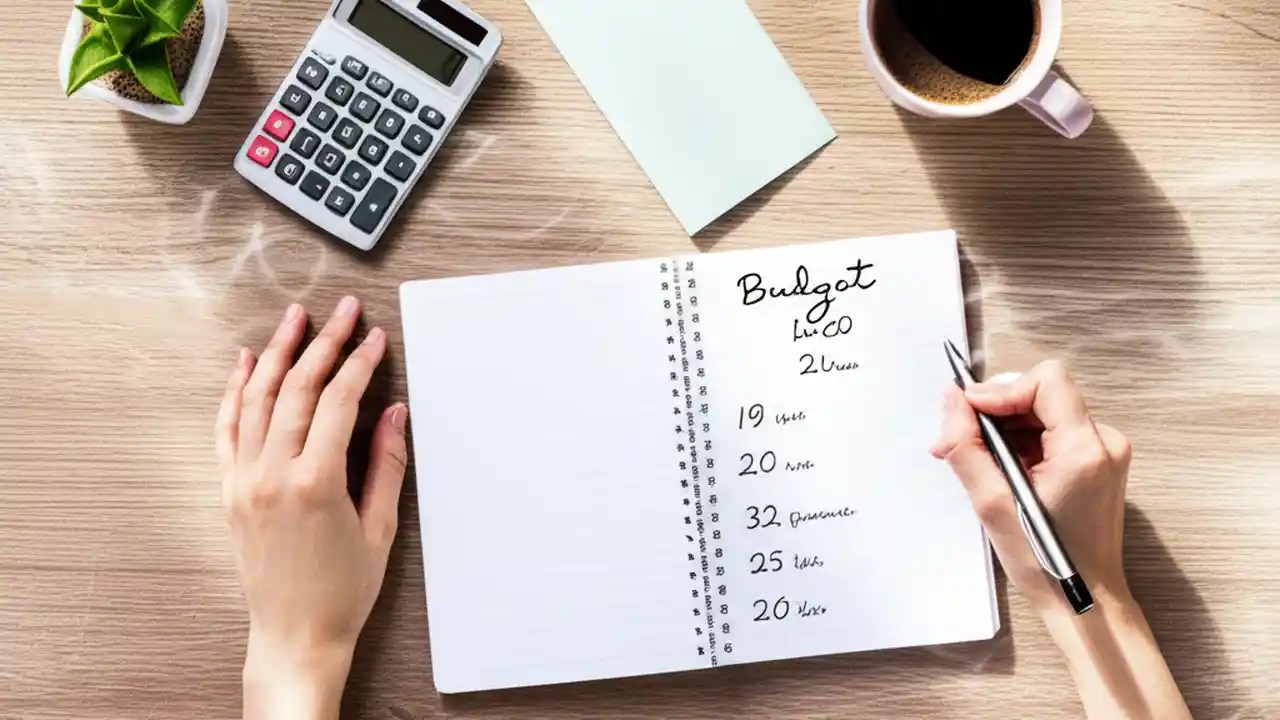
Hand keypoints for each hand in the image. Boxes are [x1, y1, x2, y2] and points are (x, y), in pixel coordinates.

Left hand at [215, 297, 407, 719]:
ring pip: (258, 399)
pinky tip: (245, 364)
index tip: (374, 339)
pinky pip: (228, 428)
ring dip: (278, 353)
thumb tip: (395, 413)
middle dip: (323, 343)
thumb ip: (387, 463)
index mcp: (315, 483)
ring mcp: (244, 481)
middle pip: (297, 388)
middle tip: (343, 313)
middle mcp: (272, 475)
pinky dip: (235, 391)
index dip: (360, 363)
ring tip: (296, 319)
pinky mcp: (229, 491)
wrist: (294, 635)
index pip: (338, 401)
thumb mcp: (379, 526)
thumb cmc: (340, 592)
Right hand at [933, 360, 1189, 718]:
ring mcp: (1106, 451)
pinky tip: (1005, 471)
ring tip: (980, 462)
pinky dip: (1023, 441)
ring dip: (1007, 427)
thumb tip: (951, 400)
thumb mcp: (991, 504)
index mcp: (1085, 450)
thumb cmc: (1045, 562)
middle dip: (997, 409)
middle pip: (1044, 392)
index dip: (1002, 390)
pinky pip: (1054, 430)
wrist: (1087, 601)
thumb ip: (966, 445)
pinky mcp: (1099, 461)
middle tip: (960, 438)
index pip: (1046, 380)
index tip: (969, 412)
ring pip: (1045, 410)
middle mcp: (1104, 442)